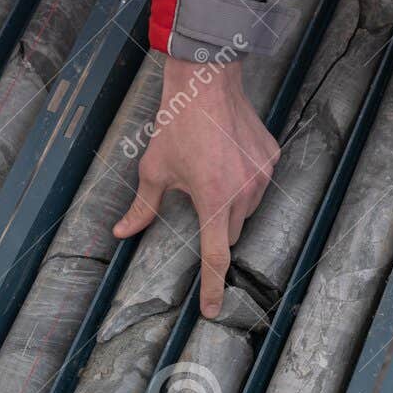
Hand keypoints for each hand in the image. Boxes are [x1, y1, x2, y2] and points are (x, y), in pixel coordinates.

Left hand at [113, 56, 279, 317]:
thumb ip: (142, 208)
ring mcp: (261, 175)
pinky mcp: (271, 158)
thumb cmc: (177, 126)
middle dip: (215, 225)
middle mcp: (242, 193)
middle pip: (231, 231)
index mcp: (213, 201)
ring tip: (212, 171)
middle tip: (199, 198)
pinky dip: (244, 180)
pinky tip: (226, 157)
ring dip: (230, 203)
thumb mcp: (154, 170)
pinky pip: (258, 183)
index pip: (216, 257)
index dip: (212, 287)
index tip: (212, 310)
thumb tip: (122, 233)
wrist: (206, 82)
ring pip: (247, 208)